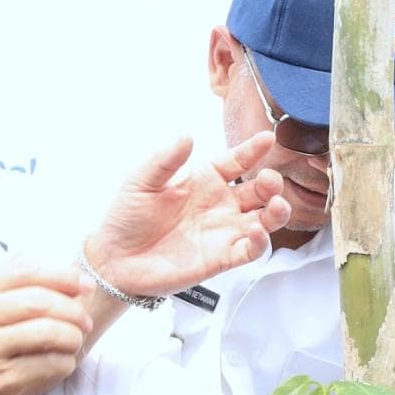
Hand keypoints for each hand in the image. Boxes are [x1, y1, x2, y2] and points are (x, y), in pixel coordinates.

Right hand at [0, 260, 94, 394]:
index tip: (84, 284)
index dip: (63, 275)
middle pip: (40, 302)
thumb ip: (2, 282)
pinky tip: (63, 362)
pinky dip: (65, 362)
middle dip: (73, 309)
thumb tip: (52, 268)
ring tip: (76, 340)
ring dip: (73, 337)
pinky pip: (46, 367)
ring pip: (48, 334)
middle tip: (84, 320)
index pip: (25, 271)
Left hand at [86, 134, 293, 298]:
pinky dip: (260, 242)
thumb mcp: (142, 181)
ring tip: (279, 204)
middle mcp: (220, 205)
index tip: (268, 138)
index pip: (237, 162)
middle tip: (271, 180)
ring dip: (276, 213)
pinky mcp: (221, 258)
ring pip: (263, 220)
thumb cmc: (127, 217)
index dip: (253, 150)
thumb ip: (166, 160)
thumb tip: (186, 136)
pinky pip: (249, 250)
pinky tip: (258, 232)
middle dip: (270, 184)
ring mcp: (223, 232)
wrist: (115, 258)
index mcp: (205, 181)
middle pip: (258, 191)